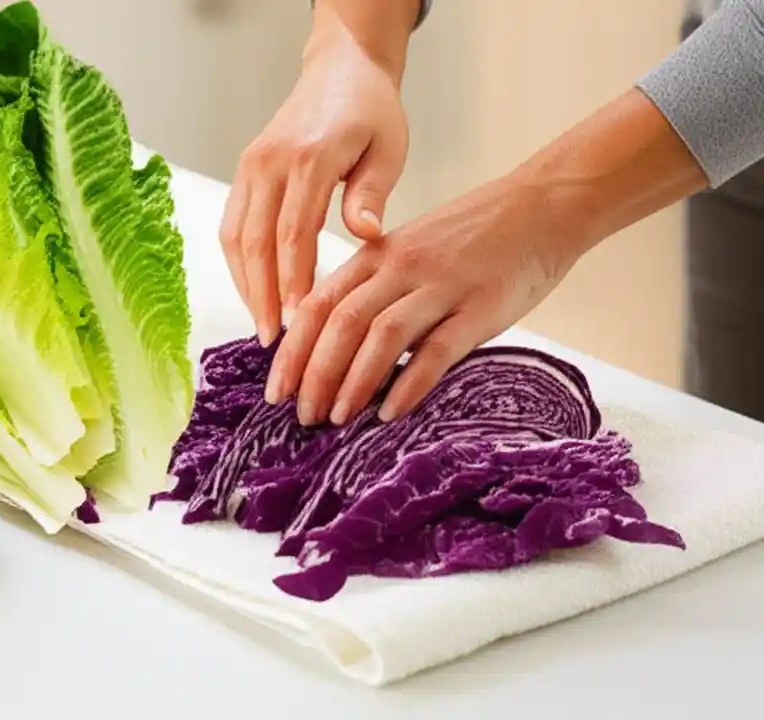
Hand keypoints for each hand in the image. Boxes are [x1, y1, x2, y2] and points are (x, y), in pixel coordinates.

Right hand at [219, 4, 411, 345]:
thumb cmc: (371, 111)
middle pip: (255, 241)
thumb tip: (367, 238)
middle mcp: (270, 162)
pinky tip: (255, 293)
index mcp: (310, 157)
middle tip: (272, 340)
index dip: (292, 281)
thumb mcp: (388, 148)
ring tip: (261, 326)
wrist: (340, 68)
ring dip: (245, 285)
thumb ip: (371, 195)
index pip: (293, 232)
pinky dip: (239, 264)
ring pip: (235, 237)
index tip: (297, 322)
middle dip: (261, 296)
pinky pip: (232, 225)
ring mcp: (250, 166)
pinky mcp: (243, 172)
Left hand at [264, 175, 582, 425]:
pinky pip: (436, 349)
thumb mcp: (409, 253)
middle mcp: (400, 268)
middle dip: (313, 374)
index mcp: (376, 256)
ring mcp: (441, 286)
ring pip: (381, 336)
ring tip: (336, 419)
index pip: (318, 304)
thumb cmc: (472, 239)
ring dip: (352, 382)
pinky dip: (408, 384)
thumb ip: (373, 291)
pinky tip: (390, 412)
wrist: (543, 207)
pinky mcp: (480, 307)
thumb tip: (333, 350)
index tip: (275, 390)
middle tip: (301, 415)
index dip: (292, 350)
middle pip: (340, 323)